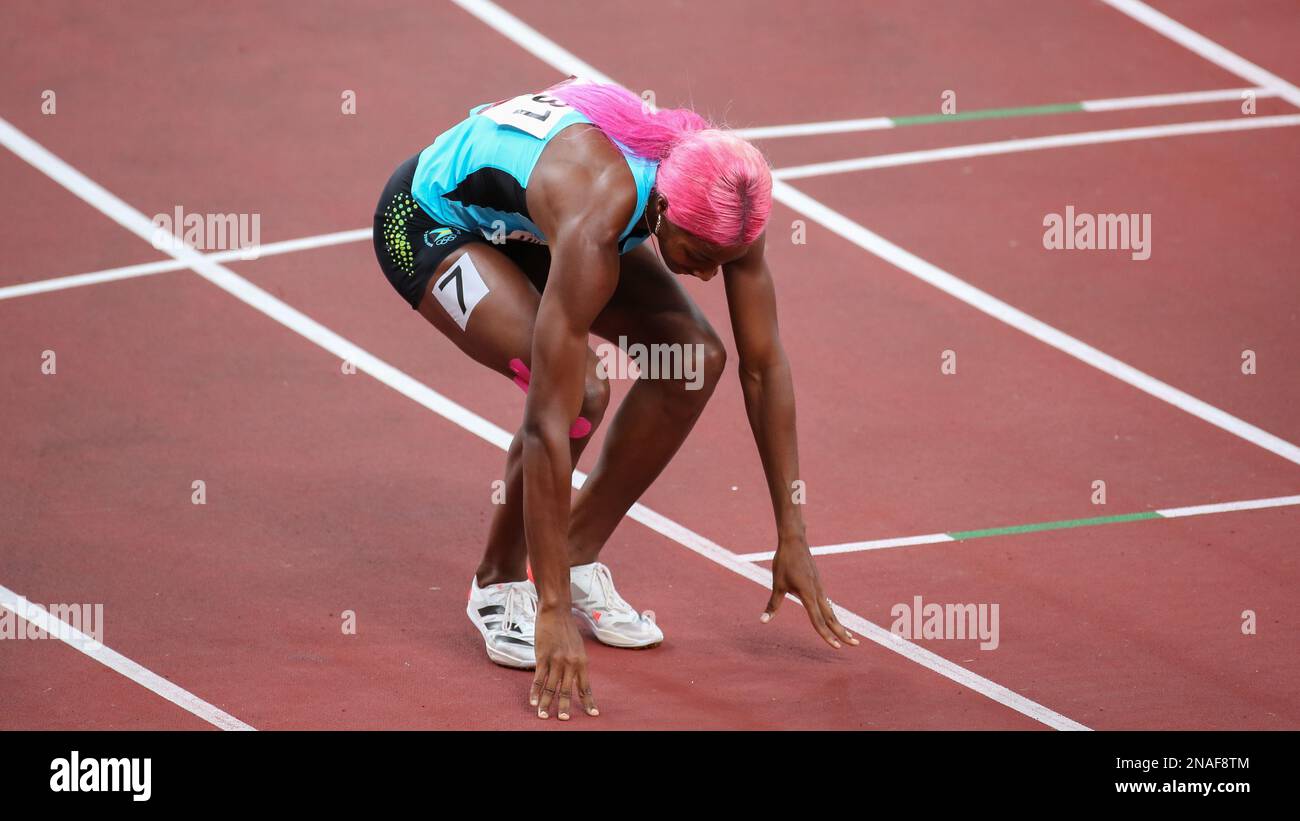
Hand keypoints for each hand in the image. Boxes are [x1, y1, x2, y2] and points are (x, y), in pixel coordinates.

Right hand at [530, 604, 598, 719]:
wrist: (556, 611)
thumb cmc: (566, 629)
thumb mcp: (578, 648)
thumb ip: (576, 664)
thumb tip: (575, 679)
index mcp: (582, 662)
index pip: (585, 687)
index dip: (589, 701)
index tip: (593, 714)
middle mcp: (571, 663)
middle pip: (568, 690)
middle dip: (566, 707)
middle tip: (564, 719)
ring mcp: (556, 661)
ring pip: (551, 687)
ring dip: (547, 704)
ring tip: (544, 716)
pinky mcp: (543, 657)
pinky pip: (539, 679)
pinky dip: (535, 692)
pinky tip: (534, 702)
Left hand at [762, 536, 859, 648]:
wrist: (794, 541)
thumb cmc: (784, 562)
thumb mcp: (777, 585)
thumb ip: (773, 605)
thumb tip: (763, 621)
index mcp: (808, 595)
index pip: (818, 621)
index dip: (826, 635)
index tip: (836, 646)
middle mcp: (818, 593)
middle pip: (832, 618)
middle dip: (843, 633)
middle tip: (856, 644)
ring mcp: (820, 588)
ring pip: (831, 611)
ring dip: (840, 624)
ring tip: (849, 635)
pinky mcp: (818, 583)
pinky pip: (827, 603)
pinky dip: (832, 614)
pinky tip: (833, 619)